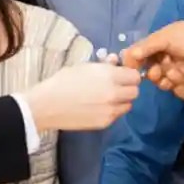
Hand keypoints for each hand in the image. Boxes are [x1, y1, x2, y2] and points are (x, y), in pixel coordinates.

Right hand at [25, 61, 140, 130]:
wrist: (47, 105)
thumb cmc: (63, 81)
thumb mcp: (84, 67)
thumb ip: (104, 65)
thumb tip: (115, 61)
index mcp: (109, 75)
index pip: (135, 76)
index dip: (129, 75)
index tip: (122, 75)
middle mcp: (114, 93)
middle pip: (135, 91)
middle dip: (128, 88)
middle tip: (117, 87)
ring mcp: (111, 110)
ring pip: (128, 105)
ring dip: (122, 100)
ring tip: (108, 98)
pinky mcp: (105, 122)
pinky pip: (117, 115)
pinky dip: (113, 110)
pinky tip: (99, 107)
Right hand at [122, 21, 183, 98]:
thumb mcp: (169, 36)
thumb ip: (147, 45)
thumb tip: (127, 55)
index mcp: (164, 42)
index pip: (143, 53)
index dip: (136, 62)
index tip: (130, 69)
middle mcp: (170, 57)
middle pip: (151, 71)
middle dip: (153, 73)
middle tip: (160, 71)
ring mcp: (180, 72)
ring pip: (163, 83)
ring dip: (168, 80)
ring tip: (177, 74)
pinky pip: (177, 91)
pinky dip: (181, 87)